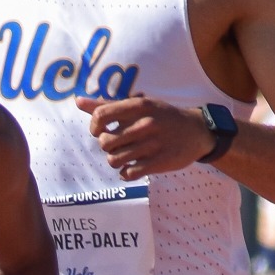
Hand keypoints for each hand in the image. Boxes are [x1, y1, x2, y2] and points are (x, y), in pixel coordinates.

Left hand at [74, 95, 210, 179]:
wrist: (197, 131)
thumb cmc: (161, 116)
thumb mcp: (139, 104)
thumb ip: (107, 105)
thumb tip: (77, 101)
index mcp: (138, 106)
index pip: (100, 115)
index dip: (94, 126)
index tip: (100, 130)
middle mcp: (145, 124)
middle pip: (105, 142)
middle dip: (107, 146)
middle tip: (117, 144)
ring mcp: (153, 144)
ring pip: (114, 160)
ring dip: (116, 160)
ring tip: (124, 156)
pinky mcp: (159, 162)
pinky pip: (129, 173)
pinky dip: (126, 173)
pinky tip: (132, 167)